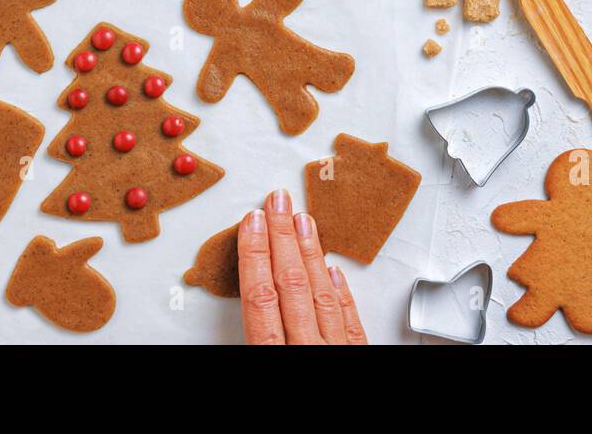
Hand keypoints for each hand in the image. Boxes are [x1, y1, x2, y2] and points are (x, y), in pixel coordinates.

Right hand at [236, 189, 366, 344]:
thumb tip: (234, 313)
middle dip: (281, 237)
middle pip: (291, 284)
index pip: (260, 297)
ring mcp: (336, 351)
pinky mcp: (357, 355)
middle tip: (278, 202)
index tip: (252, 222)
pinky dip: (339, 292)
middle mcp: (307, 350)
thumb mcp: (249, 388)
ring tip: (303, 220)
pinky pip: (349, 321)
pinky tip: (333, 270)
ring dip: (310, 253)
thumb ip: (251, 342)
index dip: (255, 254)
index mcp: (274, 356)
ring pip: (321, 294)